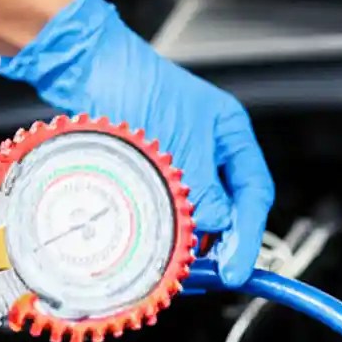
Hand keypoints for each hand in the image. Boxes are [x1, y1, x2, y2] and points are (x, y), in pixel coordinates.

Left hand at [0, 0, 274, 285]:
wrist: (87, 68)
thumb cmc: (135, 87)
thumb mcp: (181, 145)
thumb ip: (203, 191)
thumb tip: (216, 228)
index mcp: (230, 133)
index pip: (254, 194)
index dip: (248, 235)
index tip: (238, 268)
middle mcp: (209, 148)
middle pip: (228, 208)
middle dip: (221, 242)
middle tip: (212, 273)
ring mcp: (179, 159)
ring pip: (196, 212)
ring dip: (191, 237)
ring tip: (183, 260)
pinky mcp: (149, 170)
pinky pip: (168, 207)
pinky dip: (168, 227)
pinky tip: (159, 241)